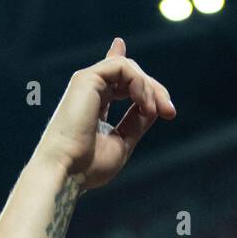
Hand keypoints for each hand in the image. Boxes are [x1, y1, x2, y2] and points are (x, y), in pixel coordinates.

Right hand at [35, 38, 175, 190]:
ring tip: (153, 112)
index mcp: (96, 105)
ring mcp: (88, 82)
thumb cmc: (89, 165)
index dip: (139, 78)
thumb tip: (154, 106)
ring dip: (149, 88)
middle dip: (155, 91)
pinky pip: (122, 67)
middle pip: (131, 75)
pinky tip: (143, 103)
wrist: (67, 170)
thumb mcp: (122, 142)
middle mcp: (91, 90)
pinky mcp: (87, 78)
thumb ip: (137, 122)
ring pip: (129, 68)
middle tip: (169, 112)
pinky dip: (139, 82)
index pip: (118, 80)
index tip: (163, 99)